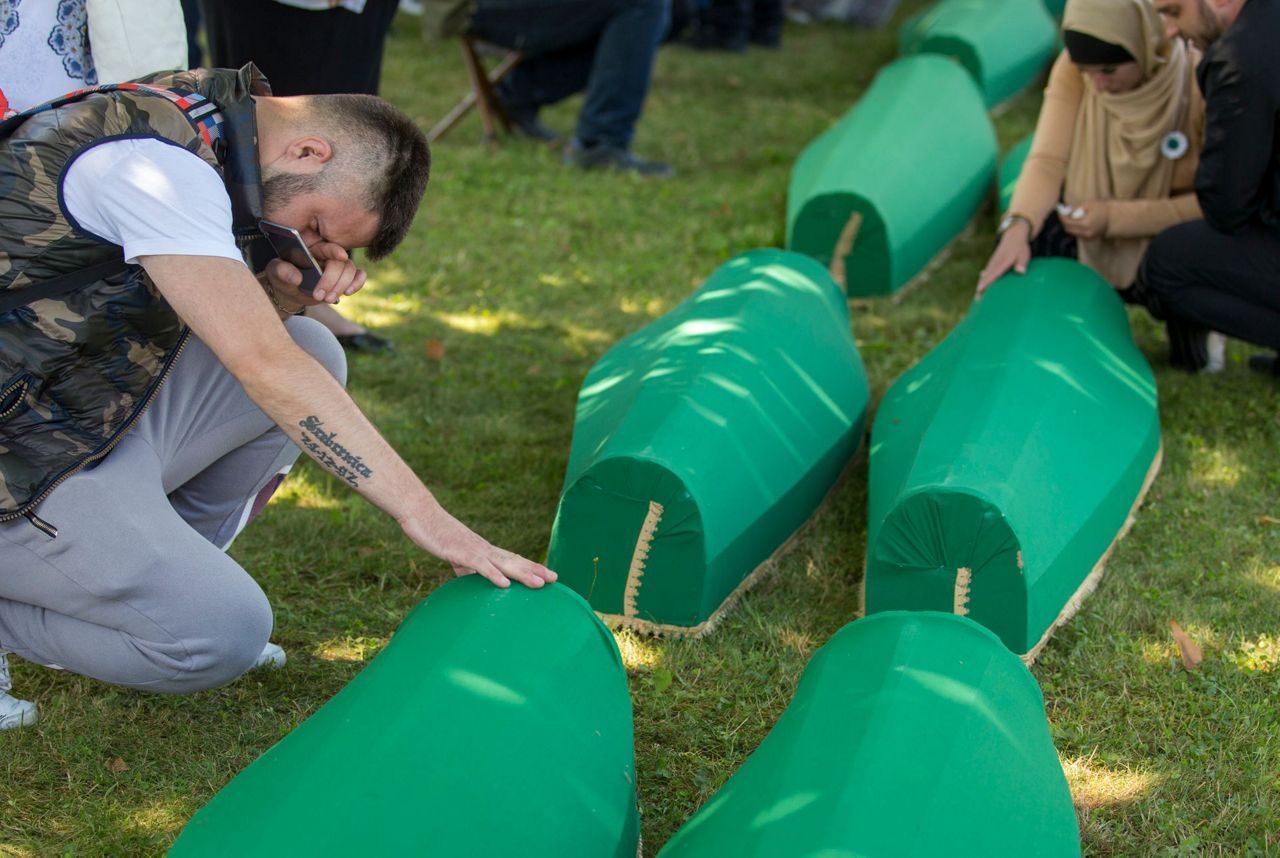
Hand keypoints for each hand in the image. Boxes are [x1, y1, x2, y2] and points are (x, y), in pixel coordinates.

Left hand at [263, 241, 367, 307]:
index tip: (340, 256)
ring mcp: (338, 267)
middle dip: (332, 280)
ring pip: (351, 270)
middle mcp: (328, 256)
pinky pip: (359, 277)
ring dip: (341, 286)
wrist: (289, 289)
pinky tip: (348, 293)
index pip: (327, 247)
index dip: (335, 250)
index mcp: (312, 248)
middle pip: (340, 263)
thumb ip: (282, 271)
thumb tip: (297, 278)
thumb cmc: (282, 276)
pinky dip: (357, 284)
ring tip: (327, 299)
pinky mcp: (344, 279)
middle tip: (319, 295)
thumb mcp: (275, 272)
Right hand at [402, 509, 557, 589]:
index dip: (531, 567)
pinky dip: (493, 575)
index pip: (513, 559)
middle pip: (514, 561)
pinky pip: (479, 565)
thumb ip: (465, 567)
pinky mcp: (459, 552)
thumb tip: (471, 579)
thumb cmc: (436, 534)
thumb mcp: (454, 555)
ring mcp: (473, 549)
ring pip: (502, 563)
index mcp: (484, 550)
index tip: (549, 576)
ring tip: (540, 583)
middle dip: (535, 570)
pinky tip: (505, 584)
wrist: (420, 514)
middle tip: (555, 579)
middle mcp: (484, 548)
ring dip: (522, 574)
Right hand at [976, 223, 1030, 299]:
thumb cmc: (1020, 247)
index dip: (987, 282)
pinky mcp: (992, 264)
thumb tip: (1020, 271)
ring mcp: (992, 264)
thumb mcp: (1024, 253)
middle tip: (977, 300)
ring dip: (981, 287)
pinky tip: (980, 288)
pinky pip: (986, 275)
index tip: (979, 290)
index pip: (993, 274)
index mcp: (1003, 262)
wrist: (1013, 236)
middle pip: (986, 278)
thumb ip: (1022, 263)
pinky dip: (983, 282)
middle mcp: (995, 264)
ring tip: (977, 298)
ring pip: (984, 277)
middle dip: (981, 288)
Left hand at [1059, 201, 1108, 239]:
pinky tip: (1076, 220)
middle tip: (1063, 213)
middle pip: (1067, 229)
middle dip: (1064, 221)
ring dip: (1068, 224)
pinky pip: (1076, 233)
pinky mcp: (1088, 238)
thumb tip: (1065, 211)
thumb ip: (1075, 208)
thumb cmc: (1101, 208)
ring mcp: (1087, 237)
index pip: (1068, 222)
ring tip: (1069, 216)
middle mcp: (1085, 232)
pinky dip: (1073, 227)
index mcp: (1086, 224)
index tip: (1059, 210)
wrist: (1113, 218)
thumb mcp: (1088, 204)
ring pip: (1071, 232)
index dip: (1062, 216)